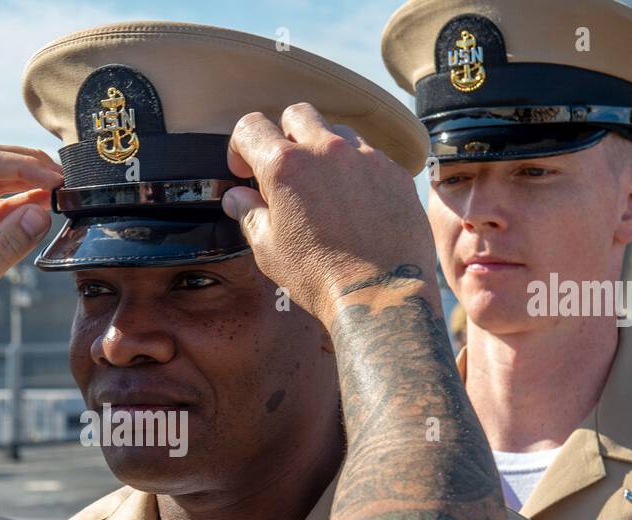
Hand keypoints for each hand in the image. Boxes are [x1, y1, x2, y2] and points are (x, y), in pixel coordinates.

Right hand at [222, 103, 435, 325]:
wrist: (379, 293)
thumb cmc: (317, 275)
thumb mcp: (268, 249)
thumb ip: (250, 214)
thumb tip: (237, 197)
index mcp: (285, 166)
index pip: (251, 127)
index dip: (240, 146)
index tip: (244, 170)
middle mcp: (326, 149)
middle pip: (297, 114)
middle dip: (283, 135)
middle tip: (283, 171)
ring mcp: (365, 157)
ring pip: (336, 132)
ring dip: (323, 149)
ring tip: (322, 186)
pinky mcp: (394, 172)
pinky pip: (370, 156)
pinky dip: (355, 170)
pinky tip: (355, 203)